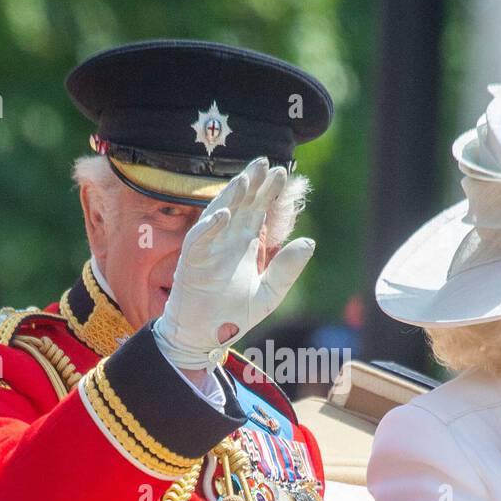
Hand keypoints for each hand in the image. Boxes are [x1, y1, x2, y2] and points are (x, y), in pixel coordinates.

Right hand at [154, 157, 314, 368]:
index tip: (283, 174)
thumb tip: (310, 242)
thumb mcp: (269, 294)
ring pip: (218, 214)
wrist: (204, 337)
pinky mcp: (191, 262)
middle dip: (252, 184)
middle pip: (240, 205)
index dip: (269, 193)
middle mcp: (226, 241)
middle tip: (265, 163)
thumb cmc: (231, 316)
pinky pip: (199, 239)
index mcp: (244, 244)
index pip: (258, 211)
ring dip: (230, 197)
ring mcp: (207, 249)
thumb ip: (287, 269)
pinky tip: (224, 213)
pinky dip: (210, 226)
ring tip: (246, 179)